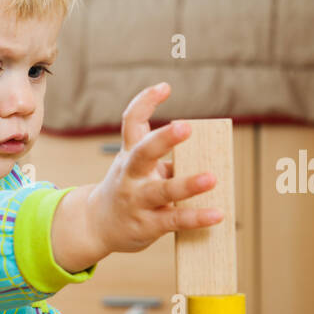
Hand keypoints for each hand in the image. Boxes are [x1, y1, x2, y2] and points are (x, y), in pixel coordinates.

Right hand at [87, 83, 222, 254]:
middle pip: (143, 152)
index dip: (145, 102)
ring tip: (212, 178)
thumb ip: (167, 158)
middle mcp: (130, 175)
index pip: (132, 122)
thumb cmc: (128, 190)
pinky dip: (196, 217)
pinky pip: (174, 220)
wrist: (96, 226)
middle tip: (186, 126)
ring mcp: (137, 200)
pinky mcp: (147, 225)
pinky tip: (217, 214)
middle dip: (164, 139)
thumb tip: (207, 152)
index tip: (164, 87)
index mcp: (130, 155)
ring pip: (162, 191)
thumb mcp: (139, 168)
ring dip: (187, 184)